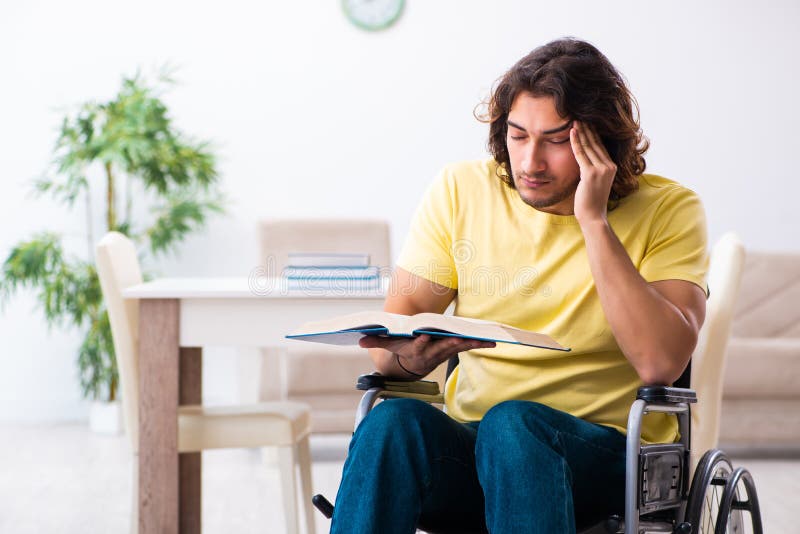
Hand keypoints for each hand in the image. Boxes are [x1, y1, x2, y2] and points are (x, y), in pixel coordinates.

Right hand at [359, 334, 495, 376]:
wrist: (412, 365)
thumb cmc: (401, 348)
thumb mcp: (388, 345)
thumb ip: (377, 340)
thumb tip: (359, 338)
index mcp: (415, 349)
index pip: (418, 345)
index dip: (421, 341)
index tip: (423, 335)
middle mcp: (431, 351)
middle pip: (442, 346)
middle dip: (452, 342)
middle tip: (461, 337)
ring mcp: (444, 351)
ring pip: (458, 346)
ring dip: (471, 343)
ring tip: (484, 339)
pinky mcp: (453, 348)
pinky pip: (467, 346)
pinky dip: (479, 343)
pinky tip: (493, 341)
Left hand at [570, 121, 616, 223]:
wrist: (593, 216)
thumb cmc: (590, 201)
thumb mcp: (593, 182)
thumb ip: (591, 169)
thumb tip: (584, 161)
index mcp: (611, 167)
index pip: (600, 146)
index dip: (592, 134)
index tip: (586, 123)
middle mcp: (609, 166)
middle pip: (596, 143)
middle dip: (587, 129)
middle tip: (578, 116)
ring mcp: (602, 169)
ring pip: (589, 146)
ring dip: (581, 132)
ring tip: (574, 120)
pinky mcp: (591, 173)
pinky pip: (581, 154)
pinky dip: (575, 142)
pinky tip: (571, 132)